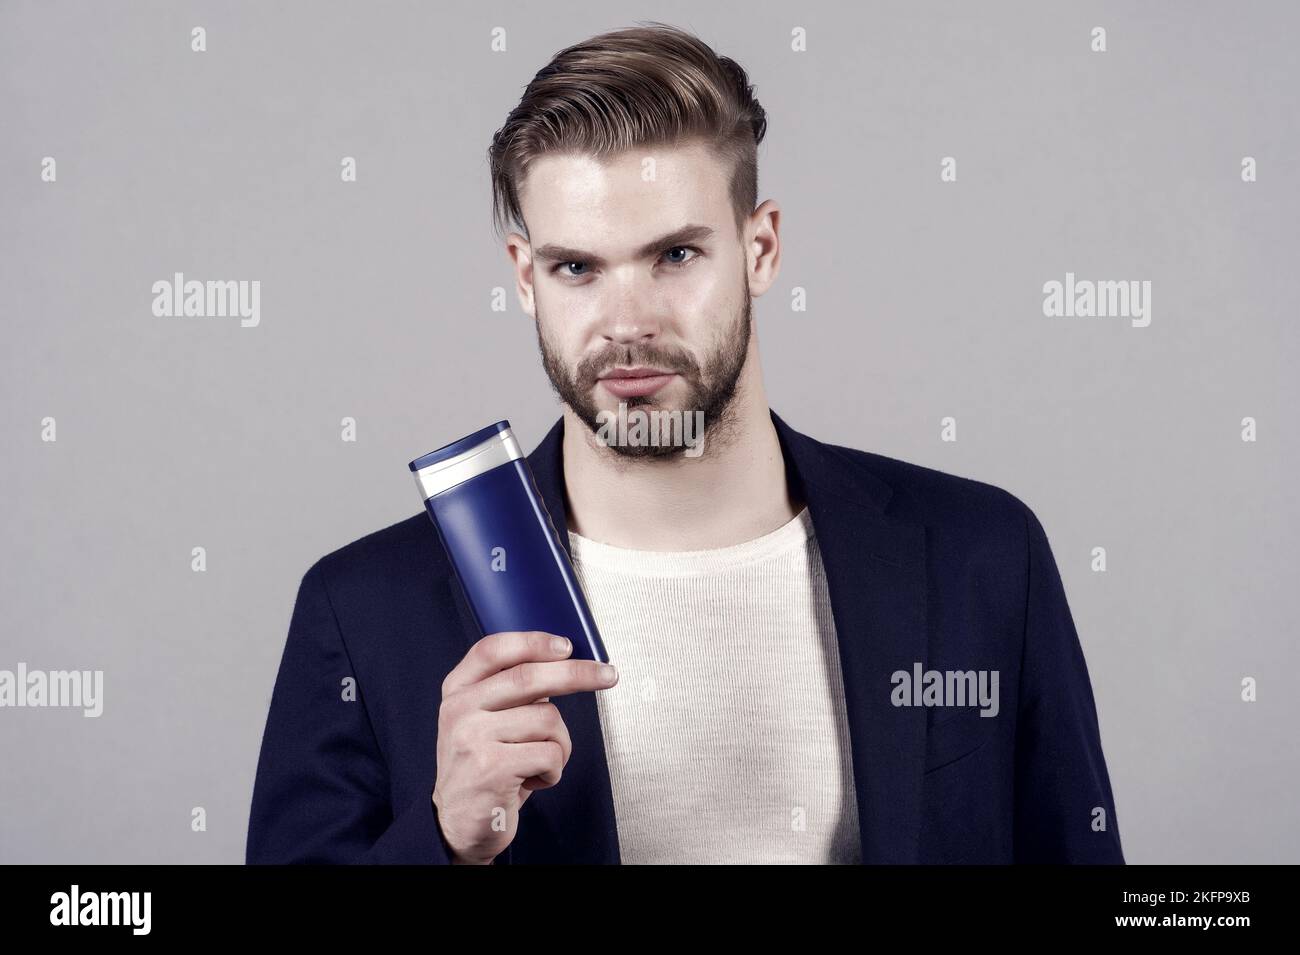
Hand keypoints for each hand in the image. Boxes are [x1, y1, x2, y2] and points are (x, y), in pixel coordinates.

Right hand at [431, 631, 617, 863]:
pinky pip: (550, 754)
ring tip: (537, 762)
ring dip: (559, 744)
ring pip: (548, 719)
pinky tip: (532, 779)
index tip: (568, 645)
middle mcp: (459, 709)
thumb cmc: (483, 767)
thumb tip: (561, 664)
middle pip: (529, 677)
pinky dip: (553, 769)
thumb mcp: (483, 719)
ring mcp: (472, 738)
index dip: (534, 642)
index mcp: (457, 690)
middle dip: (578, 673)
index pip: (493, 649)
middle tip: (608, 675)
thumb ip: (510, 690)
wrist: (458, 824)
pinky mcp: (491, 768)